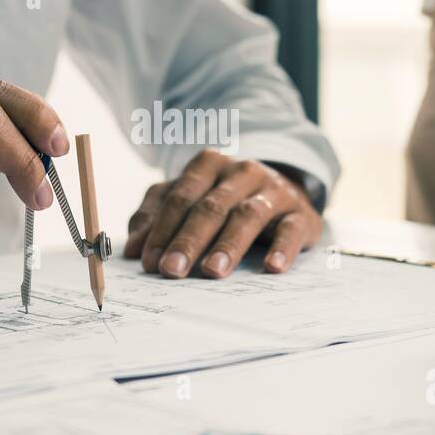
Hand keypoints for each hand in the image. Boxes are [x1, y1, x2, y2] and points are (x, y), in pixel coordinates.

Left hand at [124, 150, 321, 278]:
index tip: (150, 261)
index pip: (180, 197)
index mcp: (209, 164)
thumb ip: (155, 217)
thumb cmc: (224, 199)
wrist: (283, 191)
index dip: (162, 229)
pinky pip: (291, 229)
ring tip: (213, 270)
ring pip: (247, 215)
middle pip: (210, 207)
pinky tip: (272, 267)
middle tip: (172, 270)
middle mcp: (242, 172)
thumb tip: (133, 249)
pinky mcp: (301, 213)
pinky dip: (283, 248)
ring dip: (229, 244)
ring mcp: (274, 190)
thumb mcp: (187, 199)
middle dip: (189, 240)